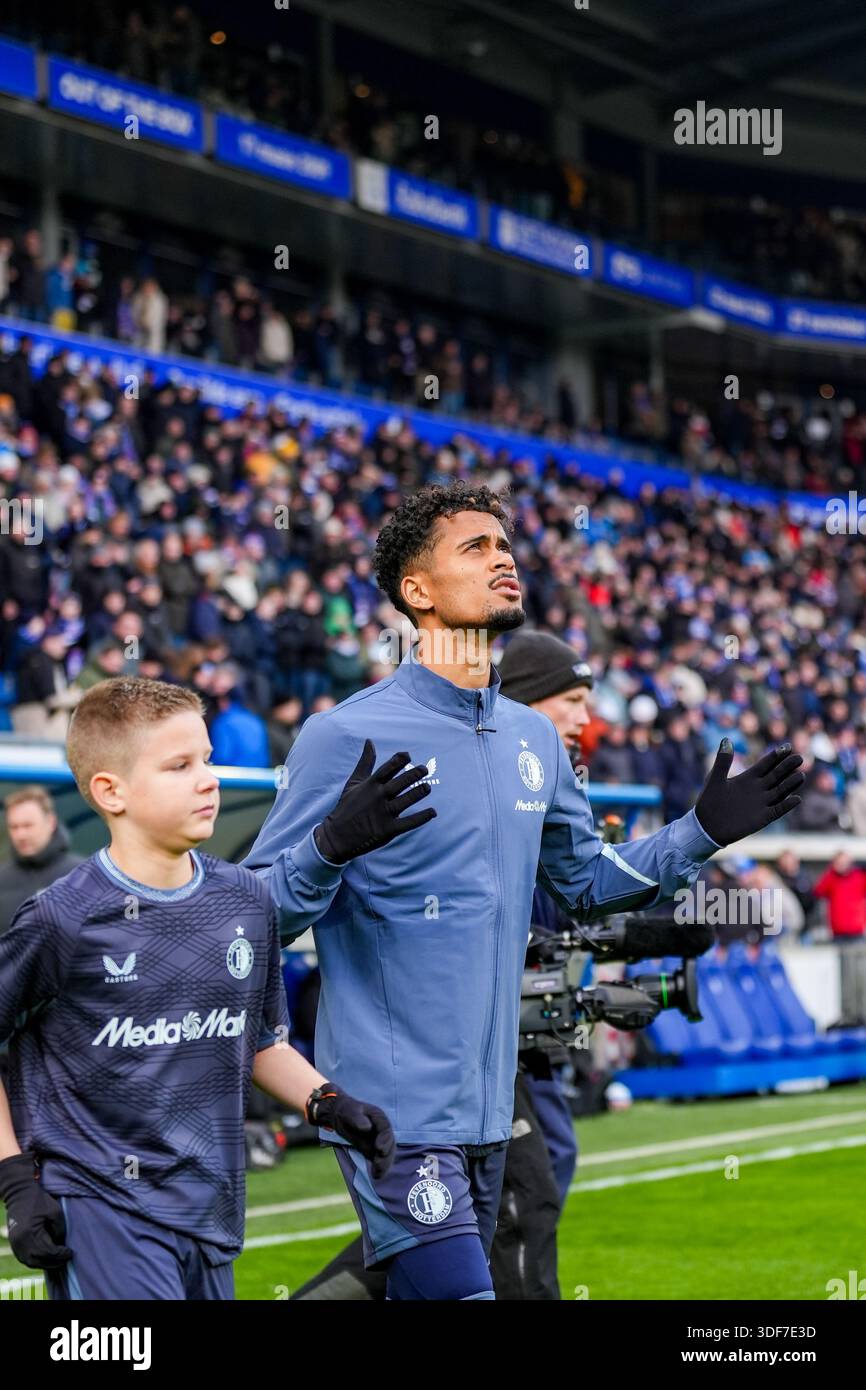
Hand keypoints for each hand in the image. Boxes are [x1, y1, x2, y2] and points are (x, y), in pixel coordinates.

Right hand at [0, 1152, 71, 1269]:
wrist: (19, 1194)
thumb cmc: (39, 1201)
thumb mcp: (54, 1211)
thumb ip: (59, 1229)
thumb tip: (60, 1244)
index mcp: (30, 1232)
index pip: (47, 1251)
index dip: (60, 1254)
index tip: (71, 1252)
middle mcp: (20, 1241)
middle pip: (38, 1260)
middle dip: (54, 1262)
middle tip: (66, 1259)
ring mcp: (15, 1244)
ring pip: (30, 1262)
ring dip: (45, 1264)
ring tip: (58, 1261)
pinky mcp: (14, 1244)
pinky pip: (25, 1258)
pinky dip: (36, 1261)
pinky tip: (47, 1259)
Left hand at [306, 1085, 395, 1178]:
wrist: (340, 1116)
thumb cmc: (346, 1110)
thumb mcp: (350, 1112)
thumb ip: (358, 1118)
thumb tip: (366, 1127)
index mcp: (379, 1118)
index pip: (386, 1129)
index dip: (385, 1139)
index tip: (379, 1149)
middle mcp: (382, 1130)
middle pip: (389, 1144)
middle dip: (386, 1155)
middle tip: (378, 1165)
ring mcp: (380, 1140)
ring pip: (387, 1154)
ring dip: (384, 1164)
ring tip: (377, 1174)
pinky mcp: (374, 1150)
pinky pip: (379, 1159)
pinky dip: (380, 1168)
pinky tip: (376, 1175)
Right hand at [314, 739, 436, 864]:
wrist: (337, 836)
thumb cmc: (347, 806)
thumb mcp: (354, 782)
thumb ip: (365, 762)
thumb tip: (369, 741)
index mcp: (370, 785)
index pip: (386, 770)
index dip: (397, 762)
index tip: (408, 755)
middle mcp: (377, 798)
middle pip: (398, 783)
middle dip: (412, 775)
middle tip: (424, 769)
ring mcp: (383, 814)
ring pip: (405, 801)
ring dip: (418, 793)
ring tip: (427, 787)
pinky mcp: (387, 830)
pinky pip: (408, 823)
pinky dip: (421, 818)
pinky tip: (432, 812)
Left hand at [695, 740, 804, 846]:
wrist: (706, 827)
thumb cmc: (708, 802)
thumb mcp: (714, 779)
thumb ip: (722, 761)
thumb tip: (726, 739)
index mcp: (748, 778)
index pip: (766, 764)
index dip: (776, 756)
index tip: (787, 746)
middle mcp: (758, 789)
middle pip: (777, 775)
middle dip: (788, 767)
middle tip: (799, 758)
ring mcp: (762, 803)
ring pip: (781, 791)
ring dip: (791, 784)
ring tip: (800, 775)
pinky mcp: (763, 817)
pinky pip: (778, 810)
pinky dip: (787, 805)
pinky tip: (796, 799)